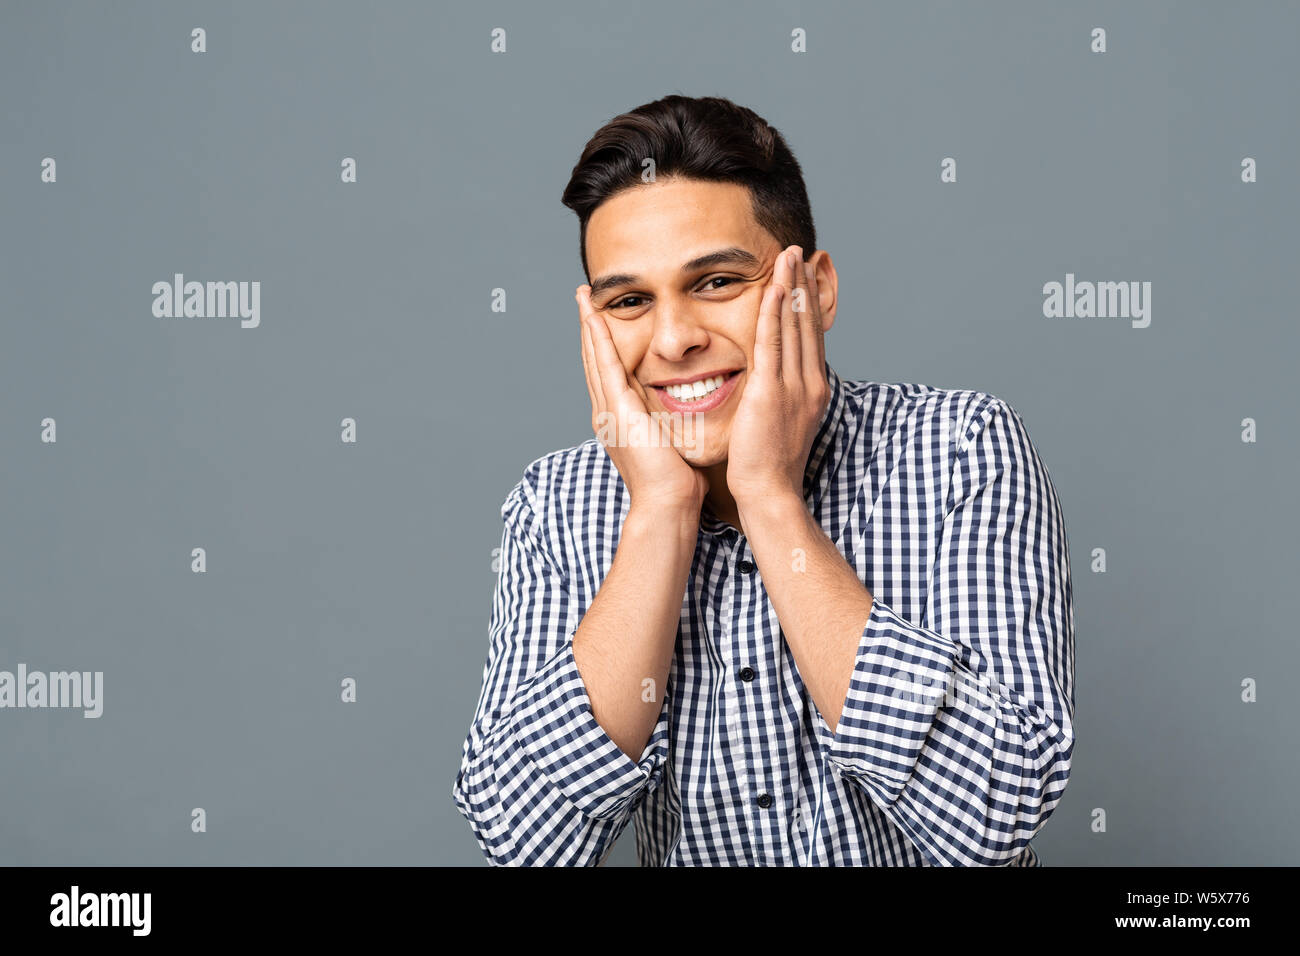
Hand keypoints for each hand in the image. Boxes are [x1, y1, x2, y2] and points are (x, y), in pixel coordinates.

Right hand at [577, 285, 709, 514]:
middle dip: (589, 328)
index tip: (601, 320)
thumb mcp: (672, 442)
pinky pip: (605, 366)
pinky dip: (598, 340)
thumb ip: (671, 423)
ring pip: (595, 358)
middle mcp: (608, 413)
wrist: (667, 504)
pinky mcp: (617, 410)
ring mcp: (608, 411)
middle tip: (583, 299)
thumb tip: (691, 410)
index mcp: (620, 419)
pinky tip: (594, 317)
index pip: (609, 373)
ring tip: (583, 298)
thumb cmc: (677, 482)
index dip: (603, 345)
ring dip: (589, 325)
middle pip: (594, 360)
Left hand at [726, 245, 830, 507]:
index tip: (803, 276)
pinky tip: (775, 287)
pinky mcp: (771, 391)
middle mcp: (809, 382)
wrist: (770, 492)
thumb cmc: (769, 465)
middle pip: (808, 323)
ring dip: (791, 287)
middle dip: (803, 285)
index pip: (811, 337)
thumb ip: (782, 398)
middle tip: (799, 252)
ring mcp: (794, 386)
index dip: (808, 304)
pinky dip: (775, 312)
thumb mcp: (784, 423)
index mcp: (813, 389)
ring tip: (788, 256)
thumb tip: (775, 384)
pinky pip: (773, 343)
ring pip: (794, 326)